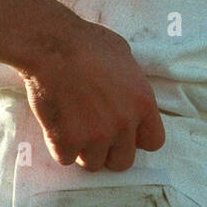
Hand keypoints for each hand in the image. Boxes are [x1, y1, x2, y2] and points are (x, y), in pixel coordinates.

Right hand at [19, 20, 165, 171]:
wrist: (52, 46)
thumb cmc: (86, 42)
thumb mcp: (123, 56)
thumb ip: (130, 81)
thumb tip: (127, 90)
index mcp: (142, 103)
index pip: (154, 142)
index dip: (137, 139)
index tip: (123, 132)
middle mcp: (124, 124)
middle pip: (122, 161)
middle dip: (108, 151)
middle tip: (93, 134)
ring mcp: (96, 136)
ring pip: (93, 164)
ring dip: (82, 150)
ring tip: (72, 126)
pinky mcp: (67, 142)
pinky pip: (64, 158)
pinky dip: (58, 146)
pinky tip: (55, 125)